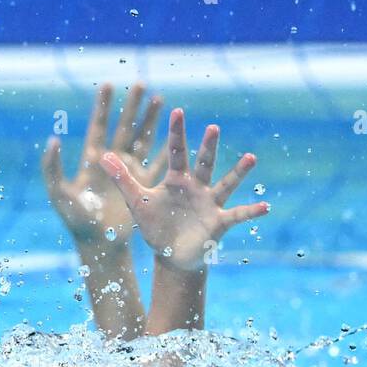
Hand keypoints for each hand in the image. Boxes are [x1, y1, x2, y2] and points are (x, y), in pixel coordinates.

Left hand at [41, 82, 167, 248]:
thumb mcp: (60, 193)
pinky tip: (175, 137)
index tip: (109, 84)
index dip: (104, 106)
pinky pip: (159, 164)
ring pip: (143, 139)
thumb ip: (53, 167)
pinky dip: (168, 150)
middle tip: (140, 84)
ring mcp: (130, 173)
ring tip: (161, 100)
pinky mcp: (144, 187)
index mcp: (93, 161)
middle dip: (132, 106)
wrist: (98, 244)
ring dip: (151, 121)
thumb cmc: (77, 221)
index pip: (99, 126)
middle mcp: (113, 163)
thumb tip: (52, 139)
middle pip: (124, 127)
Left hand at [99, 108, 267, 273]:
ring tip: (251, 158)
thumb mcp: (137, 202)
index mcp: (176, 180)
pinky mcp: (219, 222)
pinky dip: (251, 211)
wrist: (170, 255)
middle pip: (203, 162)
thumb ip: (123, 179)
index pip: (177, 151)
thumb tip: (101, 154)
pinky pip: (238, 215)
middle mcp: (197, 187)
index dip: (177, 132)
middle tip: (213, 128)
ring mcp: (210, 203)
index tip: (177, 111)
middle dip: (208, 147)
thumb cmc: (156, 226)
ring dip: (238, 172)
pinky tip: (266, 206)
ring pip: (225, 184)